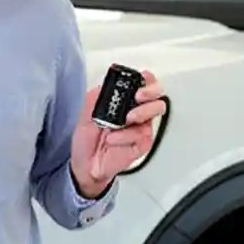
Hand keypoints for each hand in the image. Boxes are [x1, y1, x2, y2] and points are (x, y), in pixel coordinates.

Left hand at [71, 70, 166, 198]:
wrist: (86, 163)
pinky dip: (126, 136)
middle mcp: (137, 111)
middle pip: (158, 94)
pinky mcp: (143, 142)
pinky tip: (113, 140)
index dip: (146, 79)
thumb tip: (109, 83)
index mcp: (125, 100)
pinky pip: (143, 133)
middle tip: (138, 97)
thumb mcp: (87, 110)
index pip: (145, 83)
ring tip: (125, 120)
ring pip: (156, 111)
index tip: (140, 80)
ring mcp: (142, 127)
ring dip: (141, 112)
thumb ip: (98, 95)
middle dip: (150, 92)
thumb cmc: (88, 138)